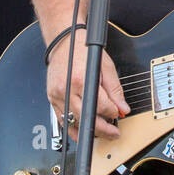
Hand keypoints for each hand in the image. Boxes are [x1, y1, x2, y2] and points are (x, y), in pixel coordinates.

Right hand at [45, 25, 129, 141]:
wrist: (64, 42)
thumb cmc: (82, 50)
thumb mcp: (105, 66)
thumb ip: (115, 90)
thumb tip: (122, 108)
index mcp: (81, 79)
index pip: (101, 106)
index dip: (112, 113)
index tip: (117, 113)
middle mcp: (67, 89)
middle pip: (87, 118)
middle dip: (103, 129)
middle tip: (113, 132)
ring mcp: (57, 95)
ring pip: (73, 122)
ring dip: (88, 130)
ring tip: (101, 132)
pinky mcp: (51, 98)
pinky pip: (62, 120)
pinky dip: (73, 128)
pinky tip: (82, 131)